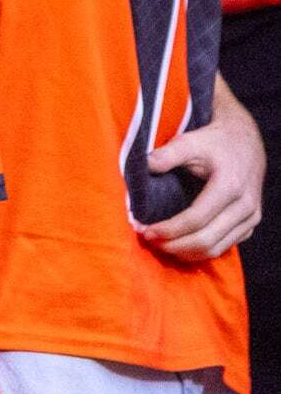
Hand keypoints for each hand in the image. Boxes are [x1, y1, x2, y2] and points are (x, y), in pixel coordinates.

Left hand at [142, 77, 265, 260]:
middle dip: (174, 245)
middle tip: (148, 241)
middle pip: (207, 240)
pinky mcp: (250, 224)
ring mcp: (250, 218)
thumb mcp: (190, 141)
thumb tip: (142, 166)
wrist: (245, 142)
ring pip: (217, 249)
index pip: (197, 219)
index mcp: (230, 186)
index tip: (145, 231)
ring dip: (186, 252)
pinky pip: (225, 246)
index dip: (169, 229)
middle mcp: (245, 206)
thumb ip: (167, 154)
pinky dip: (201, 251)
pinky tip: (179, 244)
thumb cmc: (214, 142)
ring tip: (160, 245)